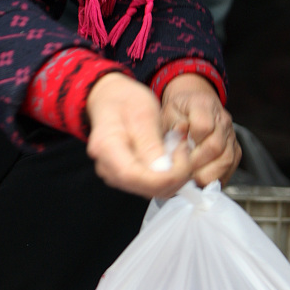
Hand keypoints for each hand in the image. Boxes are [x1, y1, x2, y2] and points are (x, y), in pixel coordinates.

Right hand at [85, 71, 237, 197]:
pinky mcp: (125, 177)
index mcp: (106, 147)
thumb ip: (151, 144)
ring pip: (151, 190)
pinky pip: (150, 186)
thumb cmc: (125, 101)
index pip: (134, 176)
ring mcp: (115, 175)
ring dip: (172, 176)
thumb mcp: (142, 114)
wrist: (112, 99)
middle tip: (184, 148)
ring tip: (178, 149)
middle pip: (144, 188)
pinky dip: (167, 176)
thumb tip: (164, 172)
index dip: (164, 177)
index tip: (184, 157)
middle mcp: (107, 167)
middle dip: (173, 175)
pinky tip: (171, 156)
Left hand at [159, 73, 239, 185]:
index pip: (203, 127)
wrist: (194, 102)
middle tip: (183, 172)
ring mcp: (231, 135)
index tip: (178, 155)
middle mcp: (222, 120)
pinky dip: (217, 178)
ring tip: (192, 179)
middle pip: (216, 147)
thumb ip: (172, 123)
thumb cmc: (180, 109)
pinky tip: (203, 180)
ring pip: (226, 160)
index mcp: (204, 106)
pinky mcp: (235, 148)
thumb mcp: (168, 110)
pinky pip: (231, 167)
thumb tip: (179, 133)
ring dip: (207, 174)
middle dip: (197, 165)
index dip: (190, 145)